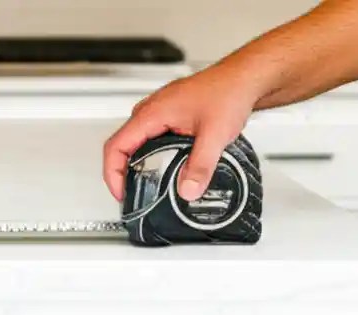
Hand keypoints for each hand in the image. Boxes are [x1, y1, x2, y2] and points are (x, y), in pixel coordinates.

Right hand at [103, 66, 262, 202]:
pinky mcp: (169, 115)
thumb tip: (188, 190)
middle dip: (122, 173)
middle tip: (131, 194)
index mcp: (151, 113)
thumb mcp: (215, 134)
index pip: (116, 147)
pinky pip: (150, 138)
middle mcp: (150, 110)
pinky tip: (164, 166)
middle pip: (122, 146)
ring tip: (145, 184)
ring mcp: (158, 112)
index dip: (112, 174)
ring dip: (136, 164)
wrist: (244, 78)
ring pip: (136, 142)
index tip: (121, 193)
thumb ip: (200, 166)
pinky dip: (150, 156)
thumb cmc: (228, 91)